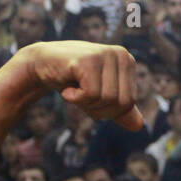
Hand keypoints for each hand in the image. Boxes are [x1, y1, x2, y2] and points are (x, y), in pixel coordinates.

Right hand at [24, 42, 142, 130]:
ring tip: (74, 88)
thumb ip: (120, 110)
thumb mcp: (100, 96)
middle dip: (98, 108)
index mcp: (127, 61)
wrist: (41, 65)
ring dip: (85, 103)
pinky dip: (76, 98)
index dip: (108, 109)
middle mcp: (121, 54)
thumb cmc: (73, 80)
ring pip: (107, 99)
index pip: (128, 103)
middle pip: (121, 103)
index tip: (91, 95)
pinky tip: (67, 87)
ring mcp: (105, 54)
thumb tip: (139, 126)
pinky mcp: (88, 60)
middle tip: (81, 94)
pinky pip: (91, 94)